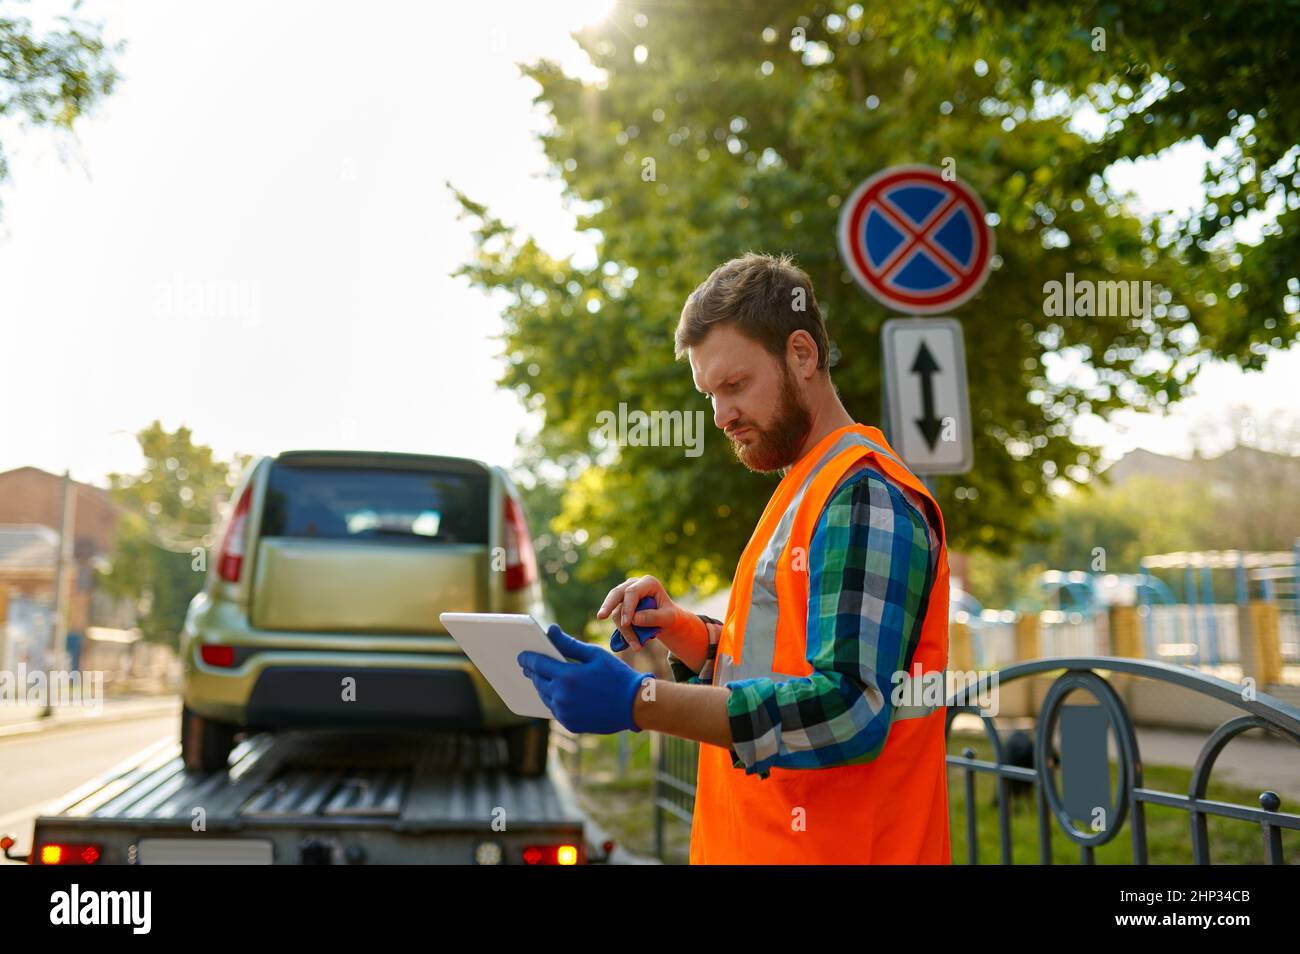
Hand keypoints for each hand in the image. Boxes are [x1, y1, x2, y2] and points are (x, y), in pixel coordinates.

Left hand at [517, 624, 653, 734]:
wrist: (634, 705)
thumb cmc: (616, 675)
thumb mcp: (593, 654)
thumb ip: (568, 644)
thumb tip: (550, 630)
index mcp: (567, 676)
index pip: (537, 664)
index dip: (527, 658)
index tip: (521, 655)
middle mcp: (562, 696)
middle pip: (538, 681)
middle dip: (533, 672)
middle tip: (530, 666)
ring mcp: (565, 713)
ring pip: (544, 697)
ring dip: (542, 686)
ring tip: (543, 678)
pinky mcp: (570, 724)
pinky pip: (554, 710)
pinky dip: (554, 700)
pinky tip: (557, 693)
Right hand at [595, 575, 698, 653]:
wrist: (667, 619)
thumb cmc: (669, 615)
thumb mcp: (669, 617)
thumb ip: (654, 617)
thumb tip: (634, 619)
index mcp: (648, 583)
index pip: (632, 592)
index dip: (627, 607)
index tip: (626, 623)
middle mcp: (634, 585)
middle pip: (616, 593)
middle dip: (608, 605)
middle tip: (600, 617)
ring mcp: (625, 595)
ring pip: (616, 611)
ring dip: (624, 630)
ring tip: (637, 647)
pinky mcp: (620, 606)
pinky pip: (617, 619)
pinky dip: (623, 632)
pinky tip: (631, 643)